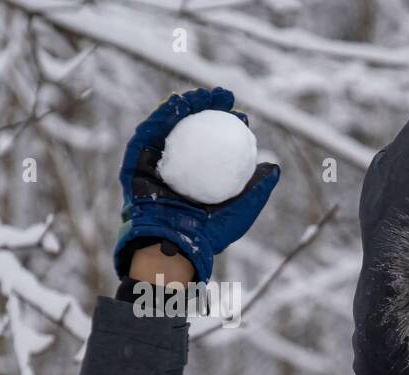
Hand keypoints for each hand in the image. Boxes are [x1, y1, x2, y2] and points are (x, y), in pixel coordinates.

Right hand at [114, 86, 279, 284]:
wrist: (177, 246)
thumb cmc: (210, 235)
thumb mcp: (242, 210)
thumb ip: (257, 189)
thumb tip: (274, 167)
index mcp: (199, 177)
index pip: (214, 144)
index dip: (227, 126)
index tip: (242, 116)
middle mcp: (176, 167)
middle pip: (191, 129)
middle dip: (207, 108)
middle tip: (224, 97)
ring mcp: (154, 163)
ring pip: (169, 126)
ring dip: (186, 105)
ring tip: (204, 94)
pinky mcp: (133, 163)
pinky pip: (148, 134)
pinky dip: (162, 116)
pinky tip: (177, 103)